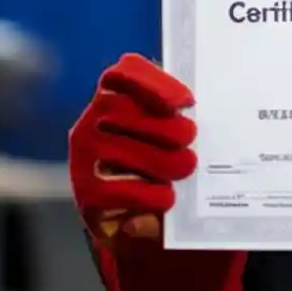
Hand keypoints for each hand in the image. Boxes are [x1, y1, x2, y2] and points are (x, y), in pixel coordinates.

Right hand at [68, 53, 197, 243]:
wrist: (133, 215)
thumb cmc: (158, 161)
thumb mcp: (168, 134)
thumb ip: (180, 119)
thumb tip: (206, 116)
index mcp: (113, 99)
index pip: (123, 75)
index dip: (154, 84)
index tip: (186, 102)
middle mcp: (91, 124)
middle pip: (128, 112)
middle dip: (168, 127)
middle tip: (190, 138)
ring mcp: (84, 159)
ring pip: (125, 151)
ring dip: (163, 161)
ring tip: (186, 167)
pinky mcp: (87, 195)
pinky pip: (118, 191)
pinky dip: (148, 195)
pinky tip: (166, 197)